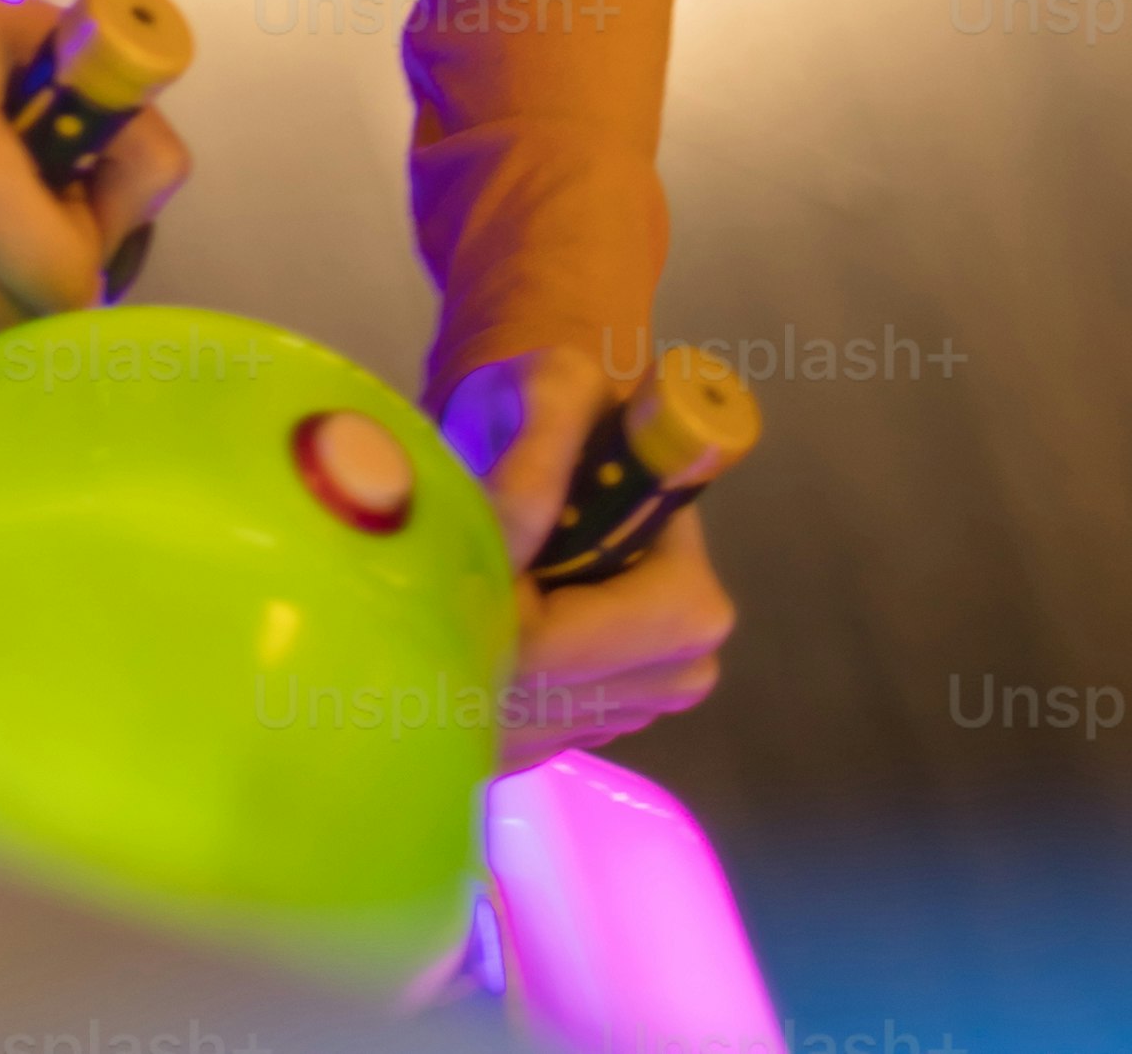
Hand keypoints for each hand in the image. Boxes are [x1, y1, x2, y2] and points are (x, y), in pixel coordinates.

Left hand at [440, 342, 737, 767]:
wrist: (553, 434)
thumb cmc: (560, 405)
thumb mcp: (553, 388)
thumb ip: (538, 451)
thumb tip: (512, 542)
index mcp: (687, 600)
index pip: (567, 647)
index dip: (498, 608)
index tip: (466, 555)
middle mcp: (678, 669)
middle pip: (540, 697)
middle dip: (475, 643)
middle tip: (443, 574)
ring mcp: (633, 707)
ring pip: (520, 728)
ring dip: (465, 674)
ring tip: (447, 594)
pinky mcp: (590, 726)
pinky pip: (515, 742)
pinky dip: (470, 702)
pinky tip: (457, 641)